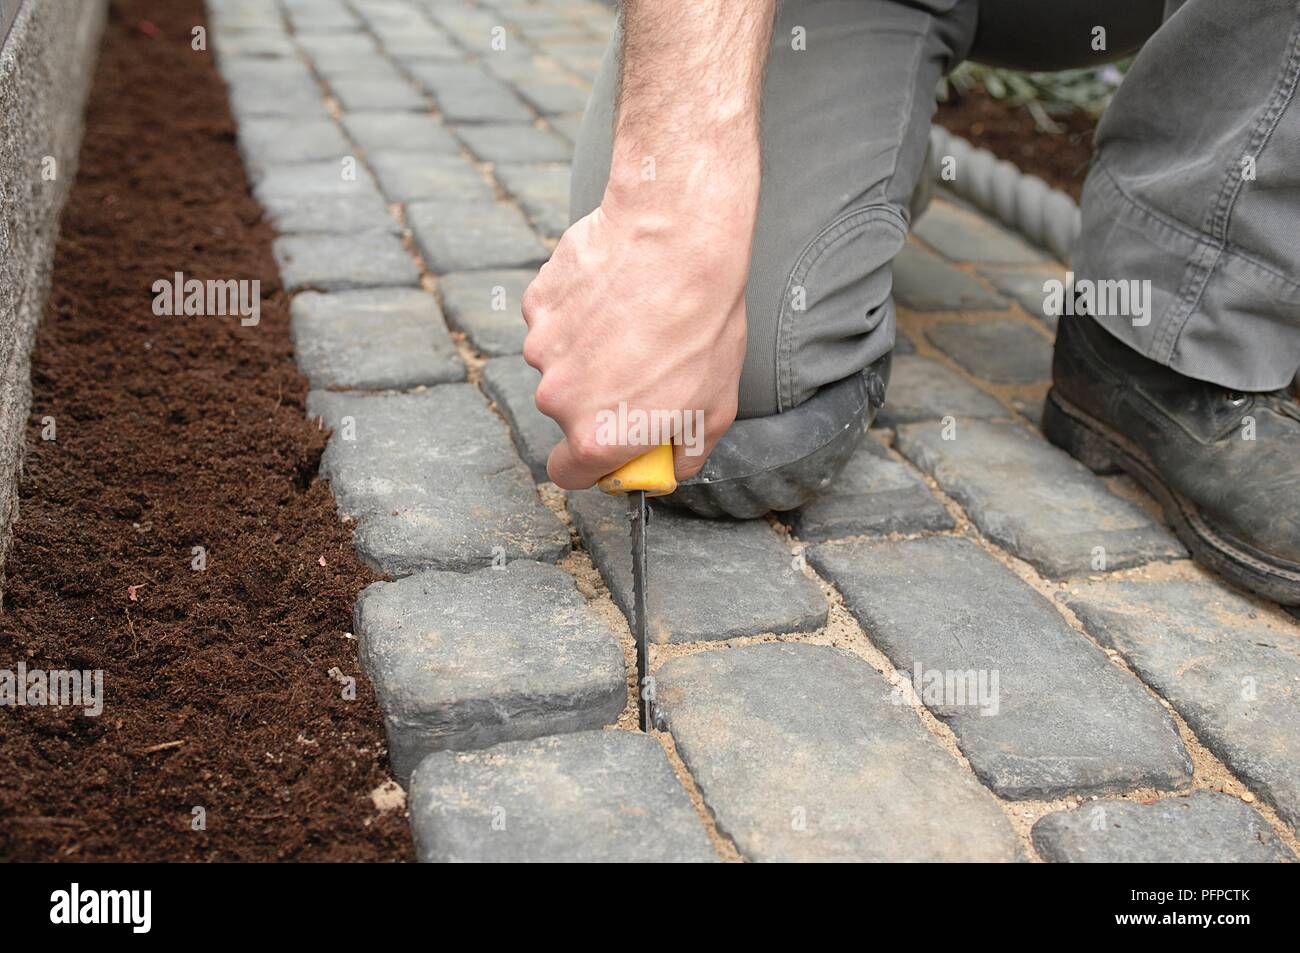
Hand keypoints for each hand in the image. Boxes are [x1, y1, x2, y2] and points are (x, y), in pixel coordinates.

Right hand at [521, 192, 750, 489]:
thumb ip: (687, 450)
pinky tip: (614, 293)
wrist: (679, 241)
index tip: (610, 445)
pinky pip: (555, 318)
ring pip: (561, 361)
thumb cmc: (701, 323)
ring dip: (588, 349)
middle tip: (642, 363)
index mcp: (597, 435)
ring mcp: (542, 347)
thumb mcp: (715, 406)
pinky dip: (579, 311)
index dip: (590, 463)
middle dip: (597, 396)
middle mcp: (558, 398)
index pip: (567, 472)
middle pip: (568, 411)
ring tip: (633, 320)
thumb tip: (674, 466)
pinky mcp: (538, 302)